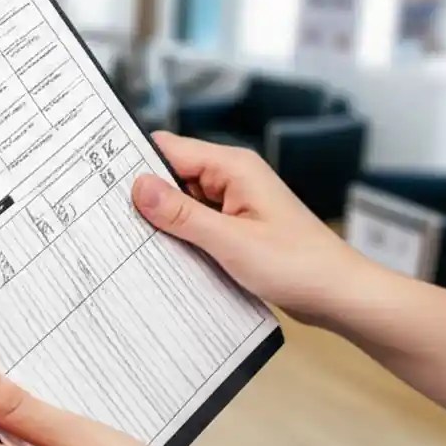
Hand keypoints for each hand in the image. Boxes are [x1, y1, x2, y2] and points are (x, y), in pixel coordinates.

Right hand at [131, 131, 374, 325]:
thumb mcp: (231, 241)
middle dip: (147, 197)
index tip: (104, 183)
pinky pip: (196, 222)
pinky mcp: (236, 226)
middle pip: (172, 175)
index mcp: (234, 168)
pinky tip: (167, 255)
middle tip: (115, 220)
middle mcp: (233, 178)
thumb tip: (139, 187)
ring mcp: (234, 203)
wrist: (341, 296)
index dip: (137, 164)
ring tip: (137, 242)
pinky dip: (181, 236)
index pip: (170, 150)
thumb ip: (182, 213)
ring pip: (182, 202)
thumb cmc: (299, 266)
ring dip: (165, 221)